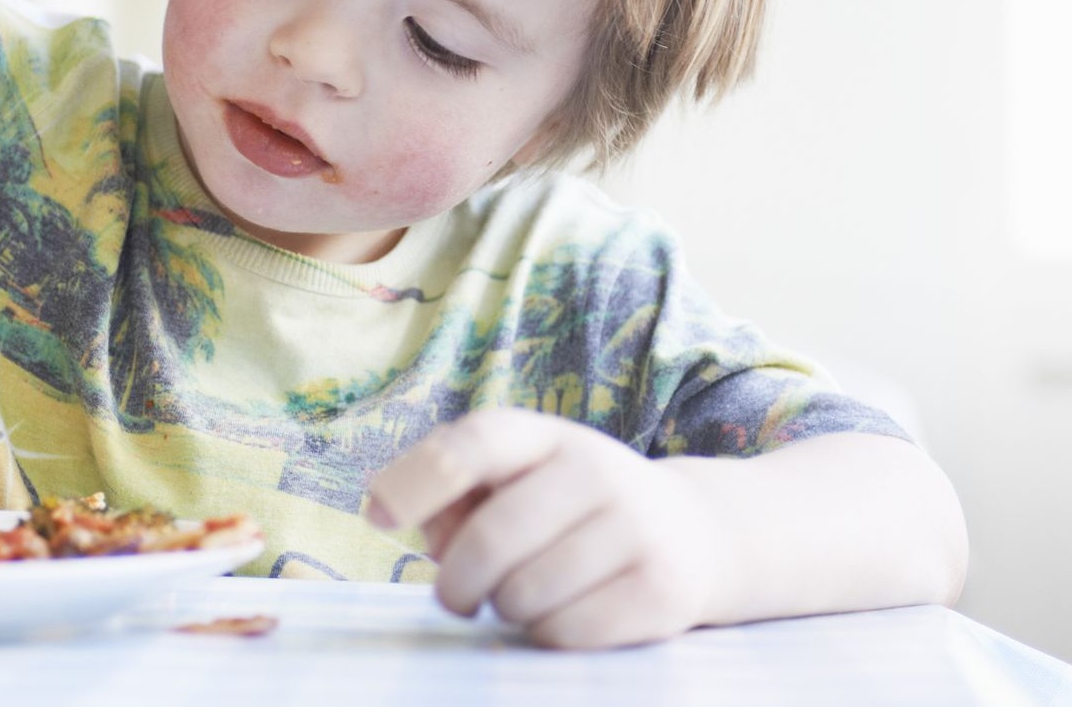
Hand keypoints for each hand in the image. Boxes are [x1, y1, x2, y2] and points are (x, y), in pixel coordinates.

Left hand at [364, 408, 730, 648]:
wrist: (693, 535)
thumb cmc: (572, 512)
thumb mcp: (518, 483)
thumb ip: (457, 497)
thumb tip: (414, 522)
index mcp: (550, 436)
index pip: (478, 441)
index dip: (418, 478)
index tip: (378, 517)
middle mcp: (598, 470)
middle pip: (491, 538)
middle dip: (456, 584)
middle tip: (457, 599)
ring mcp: (636, 528)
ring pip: (525, 594)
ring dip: (506, 610)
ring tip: (524, 598)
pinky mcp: (661, 589)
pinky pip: (565, 632)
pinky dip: (546, 636)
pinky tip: (562, 617)